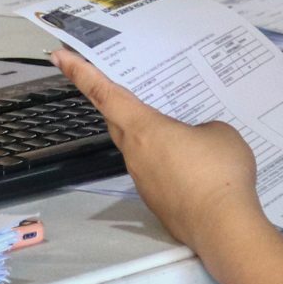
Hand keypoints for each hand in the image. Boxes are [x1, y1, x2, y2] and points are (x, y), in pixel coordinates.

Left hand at [53, 48, 266, 248]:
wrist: (223, 227)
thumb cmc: (219, 173)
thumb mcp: (219, 132)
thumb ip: (201, 127)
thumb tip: (197, 138)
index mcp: (144, 129)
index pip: (104, 94)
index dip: (80, 72)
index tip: (59, 56)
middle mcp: (135, 154)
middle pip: (117, 121)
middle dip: (119, 104)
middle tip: (130, 88)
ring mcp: (144, 181)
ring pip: (138, 149)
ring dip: (151, 137)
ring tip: (182, 130)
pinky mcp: (157, 201)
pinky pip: (156, 172)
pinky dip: (168, 163)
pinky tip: (194, 165)